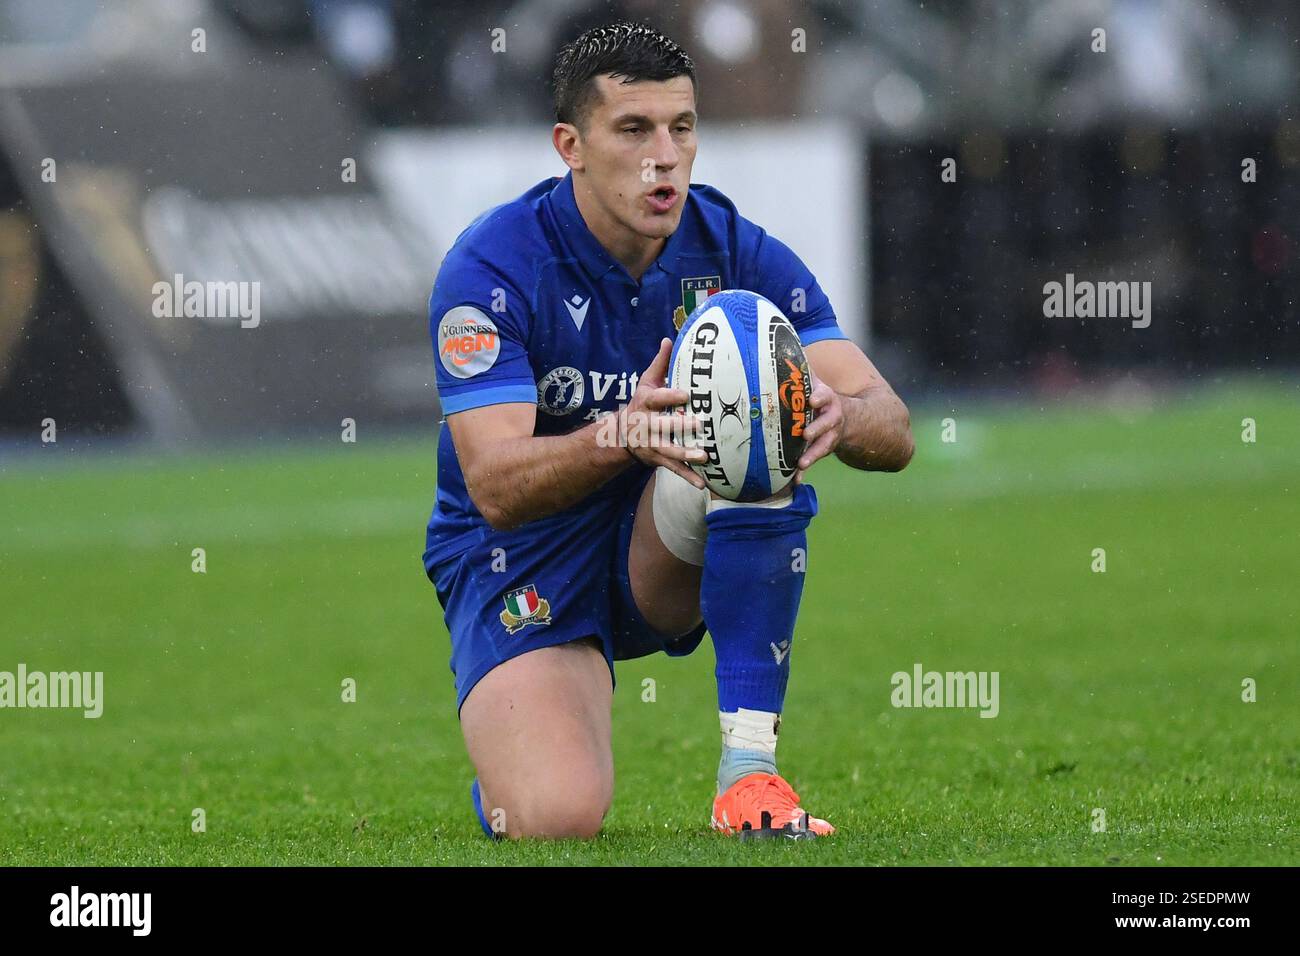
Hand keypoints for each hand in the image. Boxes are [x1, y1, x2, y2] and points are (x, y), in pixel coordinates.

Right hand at [618, 338, 706, 488]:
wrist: (620, 435)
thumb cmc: (641, 404)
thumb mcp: (646, 382)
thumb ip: (660, 364)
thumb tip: (669, 339)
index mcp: (646, 404)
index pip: (658, 399)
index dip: (670, 397)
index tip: (686, 394)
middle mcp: (648, 425)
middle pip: (663, 426)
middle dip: (679, 426)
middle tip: (698, 424)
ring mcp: (653, 444)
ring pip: (670, 449)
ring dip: (686, 453)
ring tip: (704, 456)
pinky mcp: (658, 459)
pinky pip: (674, 468)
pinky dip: (688, 477)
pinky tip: (702, 484)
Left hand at [794, 370, 842, 483]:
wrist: (851, 419)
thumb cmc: (821, 398)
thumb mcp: (815, 384)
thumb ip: (801, 373)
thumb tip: (780, 350)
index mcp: (828, 399)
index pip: (826, 395)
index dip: (820, 396)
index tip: (813, 400)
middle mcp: (832, 418)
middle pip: (827, 423)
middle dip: (817, 428)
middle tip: (805, 433)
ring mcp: (830, 436)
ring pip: (823, 446)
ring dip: (813, 454)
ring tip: (801, 463)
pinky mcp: (823, 449)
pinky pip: (814, 460)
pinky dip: (804, 471)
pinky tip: (795, 480)